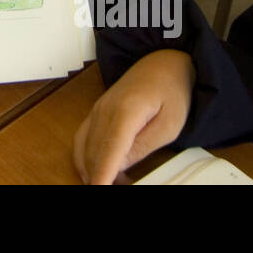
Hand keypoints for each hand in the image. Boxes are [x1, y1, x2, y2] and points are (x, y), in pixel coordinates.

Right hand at [73, 50, 195, 184]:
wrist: (162, 62)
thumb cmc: (171, 91)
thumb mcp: (169, 125)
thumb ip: (143, 146)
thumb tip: (120, 166)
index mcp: (126, 111)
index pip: (109, 149)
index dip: (103, 174)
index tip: (99, 189)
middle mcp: (104, 109)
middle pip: (94, 152)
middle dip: (99, 177)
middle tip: (114, 188)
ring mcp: (97, 110)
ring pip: (84, 148)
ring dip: (93, 170)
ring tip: (108, 184)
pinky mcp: (96, 112)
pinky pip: (81, 138)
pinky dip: (85, 158)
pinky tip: (95, 172)